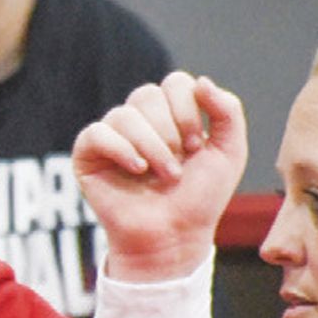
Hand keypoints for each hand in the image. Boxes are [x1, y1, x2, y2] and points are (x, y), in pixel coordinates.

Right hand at [74, 71, 247, 279]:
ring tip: (162, 176)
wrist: (174, 236)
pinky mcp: (88, 155)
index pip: (176, 83)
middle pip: (147, 94)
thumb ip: (228, 111)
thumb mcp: (230, 152)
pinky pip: (96, 133)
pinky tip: (137, 169)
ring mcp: (112, 136)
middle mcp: (140, 120)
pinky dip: (120, 149)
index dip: (188, 110)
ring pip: (124, 115)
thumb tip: (202, 81)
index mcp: (171, 113)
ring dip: (150, 147)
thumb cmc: (200, 198)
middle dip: (168, 131)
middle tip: (178, 166)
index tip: (197, 147)